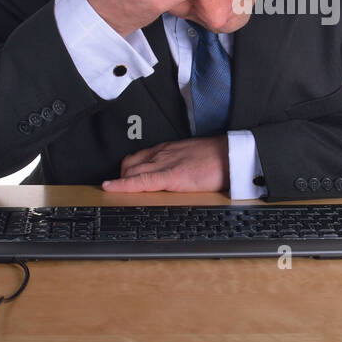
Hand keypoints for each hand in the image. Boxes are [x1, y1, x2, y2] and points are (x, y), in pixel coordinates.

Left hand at [102, 136, 230, 192]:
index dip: (124, 169)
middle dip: (120, 177)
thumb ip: (177, 162)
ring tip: (112, 192)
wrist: (231, 155)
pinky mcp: (170, 176)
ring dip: (119, 182)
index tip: (116, 176)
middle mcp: (161, 153)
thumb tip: (173, 174)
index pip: (137, 156)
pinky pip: (140, 181)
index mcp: (167, 149)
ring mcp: (164, 163)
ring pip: (130, 171)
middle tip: (118, 189)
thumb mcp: (191, 156)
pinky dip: (122, 185)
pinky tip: (111, 188)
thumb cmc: (216, 157)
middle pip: (129, 164)